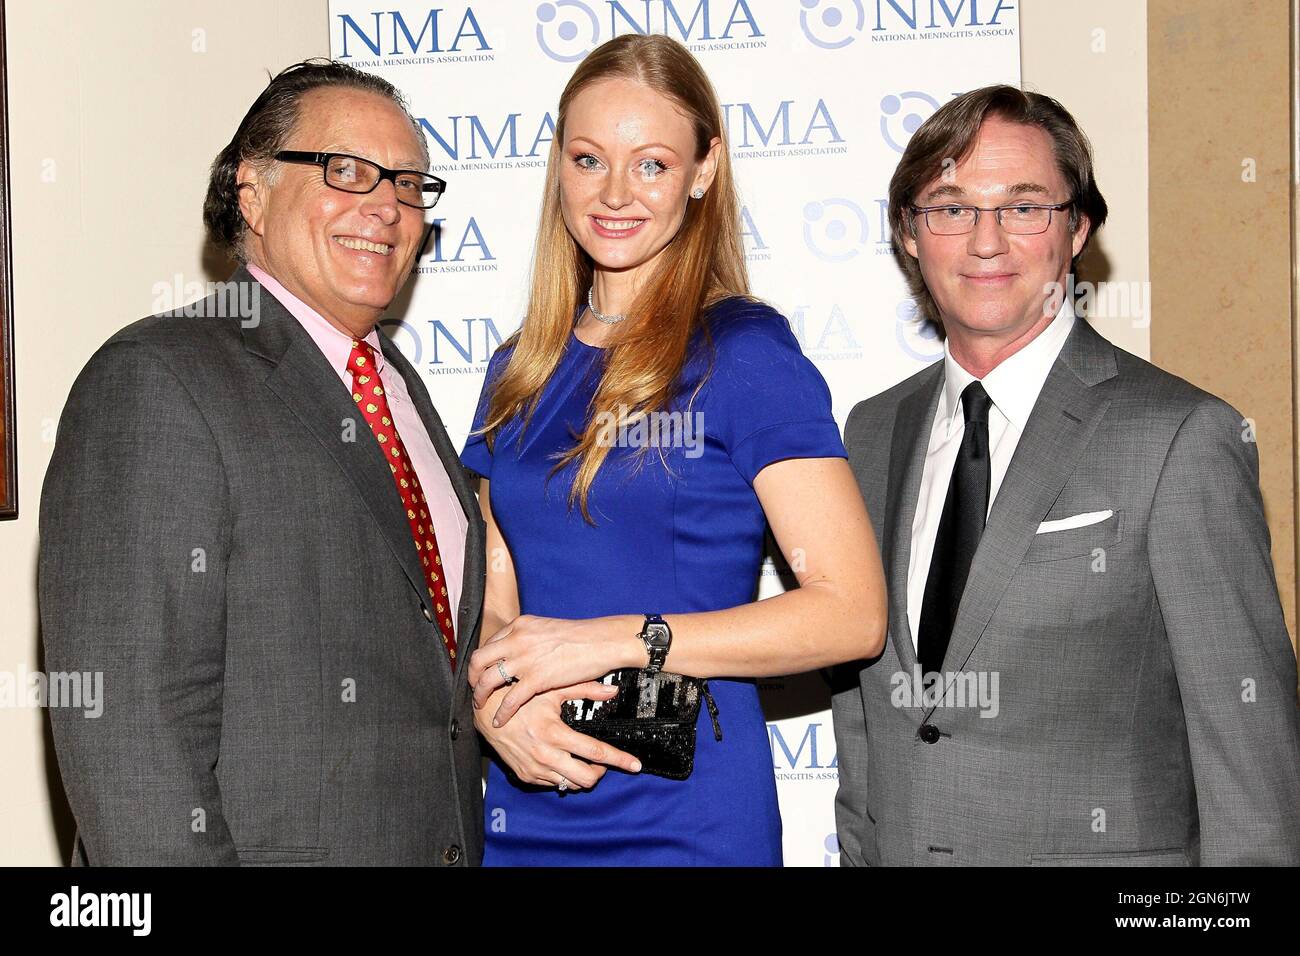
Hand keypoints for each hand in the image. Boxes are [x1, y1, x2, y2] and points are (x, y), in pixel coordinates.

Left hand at [468, 613, 641, 724]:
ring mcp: (524, 659)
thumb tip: (521, 648)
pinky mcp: (536, 678)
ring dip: (480, 696)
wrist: (603, 641)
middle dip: (472, 677)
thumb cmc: (582, 637)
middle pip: (478, 659)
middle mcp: (516, 639)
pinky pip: (509, 700)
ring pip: (486, 680)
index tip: (482, 672)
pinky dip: (502, 713)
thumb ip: (530, 637)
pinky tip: (500, 721)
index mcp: (520, 625)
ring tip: (481, 707)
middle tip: (475, 690)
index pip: (489, 643)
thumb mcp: (548, 629)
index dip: (483, 661)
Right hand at [473, 682, 642, 788]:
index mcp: (554, 733)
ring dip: (582, 775)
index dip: (619, 760)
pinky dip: (562, 775)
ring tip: (583, 760)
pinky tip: (561, 760)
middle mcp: (545, 755)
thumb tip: (612, 690)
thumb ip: (584, 689)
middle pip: (585, 778)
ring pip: (570, 784)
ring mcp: (534, 768)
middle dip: (600, 773)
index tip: (635, 765)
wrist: (485, 712)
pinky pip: (552, 784)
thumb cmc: (520, 696)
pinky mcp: (525, 775)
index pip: (595, 752)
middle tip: (603, 763)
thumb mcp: (552, 689)